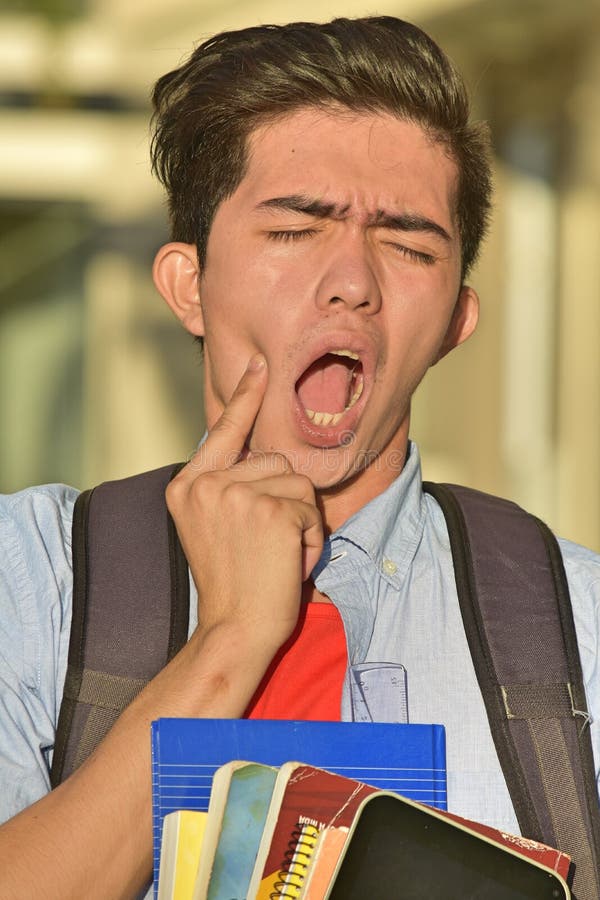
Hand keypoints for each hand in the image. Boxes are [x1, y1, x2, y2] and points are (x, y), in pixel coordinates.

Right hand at [166, 354, 323, 655]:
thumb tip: (266, 455)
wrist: (234, 629)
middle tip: (266, 545)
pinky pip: (311, 510)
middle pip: (276, 461)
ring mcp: (235, 494)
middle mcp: (205, 483)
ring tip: (276, 553)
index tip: (260, 364)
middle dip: (286, 501)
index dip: (246, 395)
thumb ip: (228, 486)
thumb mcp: (213, 525)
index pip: (223, 430)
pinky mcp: (270, 510)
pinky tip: (288, 562)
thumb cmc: (232, 582)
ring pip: (298, 483)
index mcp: (187, 485)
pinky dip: (311, 539)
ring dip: (300, 520)